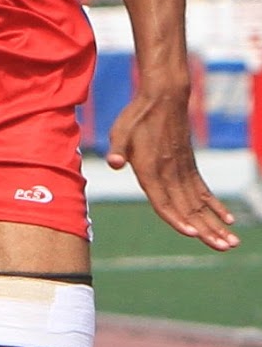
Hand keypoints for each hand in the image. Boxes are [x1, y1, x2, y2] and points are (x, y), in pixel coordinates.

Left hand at [106, 92, 237, 249]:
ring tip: (231, 243)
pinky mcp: (190, 166)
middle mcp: (170, 173)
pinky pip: (204, 190)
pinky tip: (228, 220)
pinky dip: (216, 206)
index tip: (192, 235)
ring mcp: (182, 171)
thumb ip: (117, 150)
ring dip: (216, 224)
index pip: (164, 201)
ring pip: (199, 203)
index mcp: (151, 169)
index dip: (177, 219)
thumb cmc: (136, 117)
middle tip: (224, 248)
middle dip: (206, 231)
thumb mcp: (119, 132)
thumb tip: (113, 163)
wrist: (164, 98)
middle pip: (188, 208)